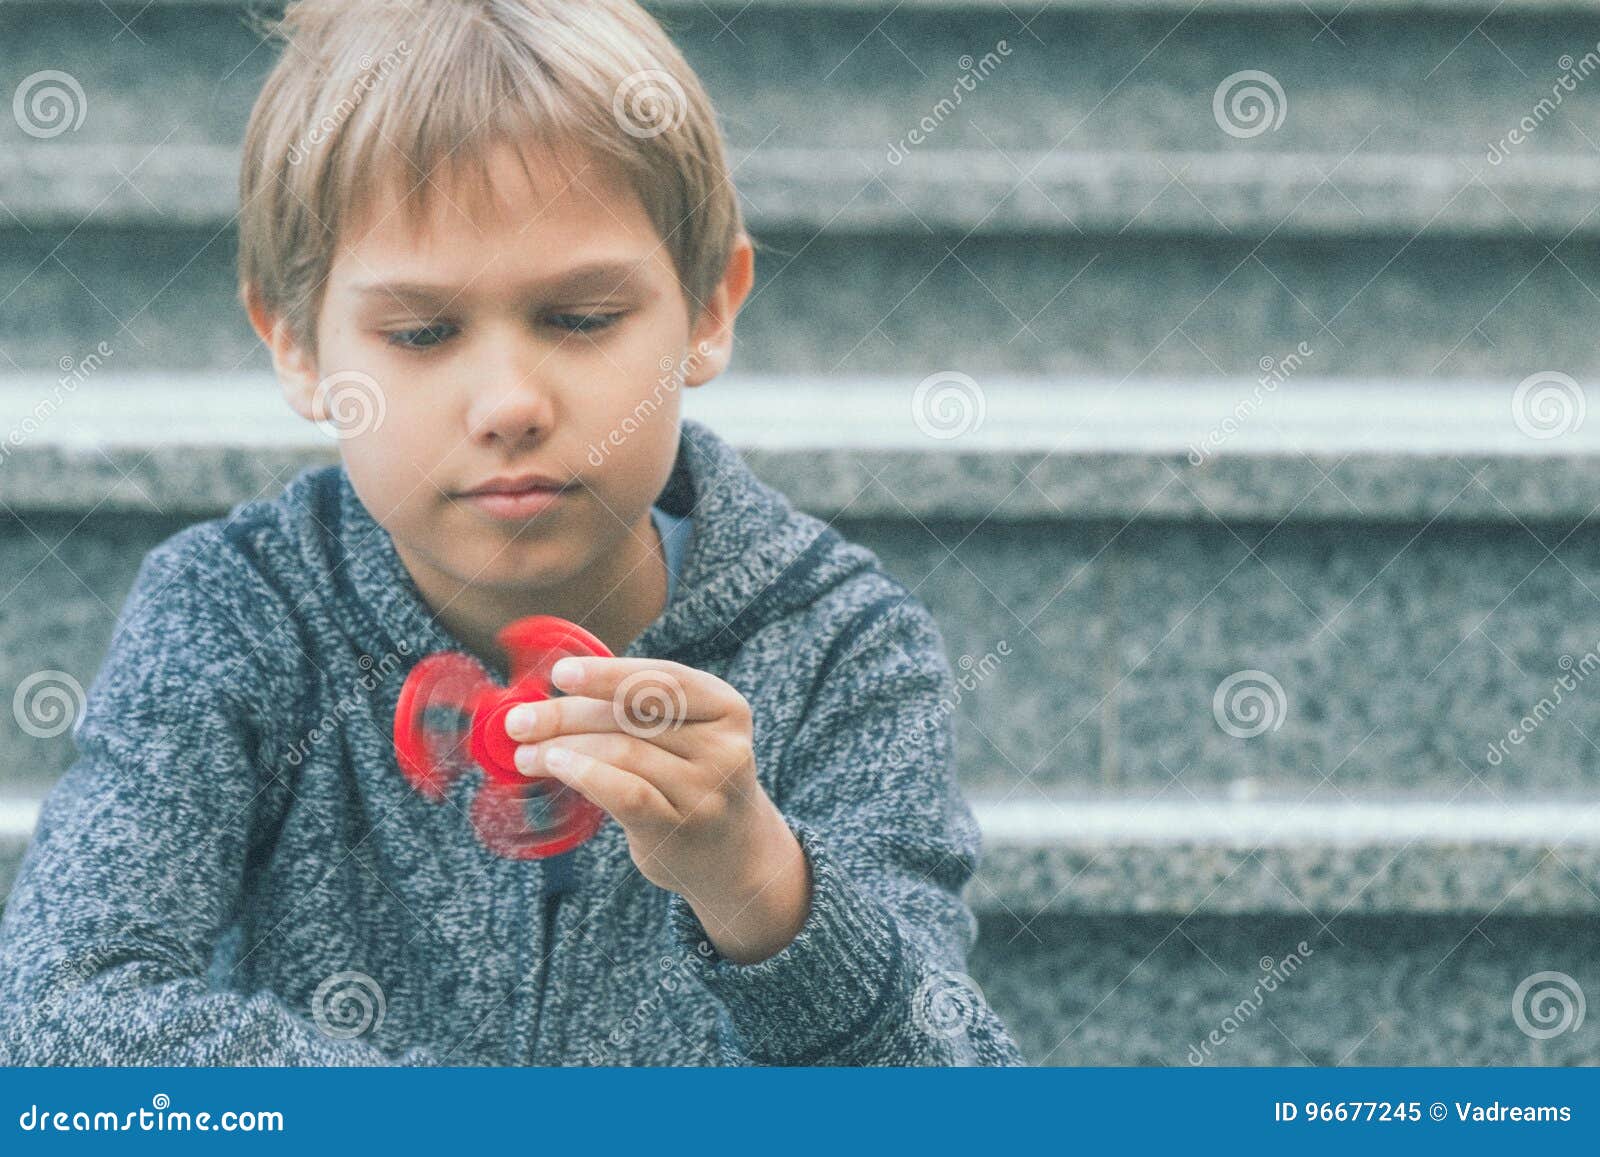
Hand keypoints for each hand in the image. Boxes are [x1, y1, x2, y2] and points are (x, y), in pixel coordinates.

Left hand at [503, 656, 809, 963]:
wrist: (731, 851)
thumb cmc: (688, 778)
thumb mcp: (684, 734)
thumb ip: (635, 710)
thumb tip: (551, 693)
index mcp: (726, 707)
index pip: (663, 680)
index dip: (608, 674)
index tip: (560, 674)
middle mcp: (724, 746)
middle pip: (632, 717)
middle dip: (567, 714)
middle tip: (519, 721)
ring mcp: (705, 790)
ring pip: (622, 753)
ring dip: (563, 748)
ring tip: (526, 752)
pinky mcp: (680, 828)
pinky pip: (625, 793)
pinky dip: (583, 775)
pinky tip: (555, 767)